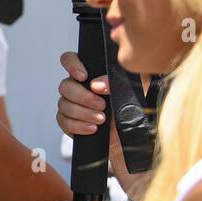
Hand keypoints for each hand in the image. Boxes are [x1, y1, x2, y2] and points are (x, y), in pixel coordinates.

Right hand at [56, 50, 142, 197]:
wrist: (134, 140)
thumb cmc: (138, 112)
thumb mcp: (137, 92)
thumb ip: (118, 82)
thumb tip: (97, 84)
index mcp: (92, 75)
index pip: (70, 59)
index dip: (71, 64)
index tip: (83, 76)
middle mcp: (78, 88)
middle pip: (64, 86)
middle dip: (82, 97)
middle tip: (102, 106)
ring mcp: (71, 106)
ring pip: (63, 105)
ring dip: (82, 113)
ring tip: (101, 121)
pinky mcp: (69, 123)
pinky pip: (63, 122)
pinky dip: (77, 126)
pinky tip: (92, 130)